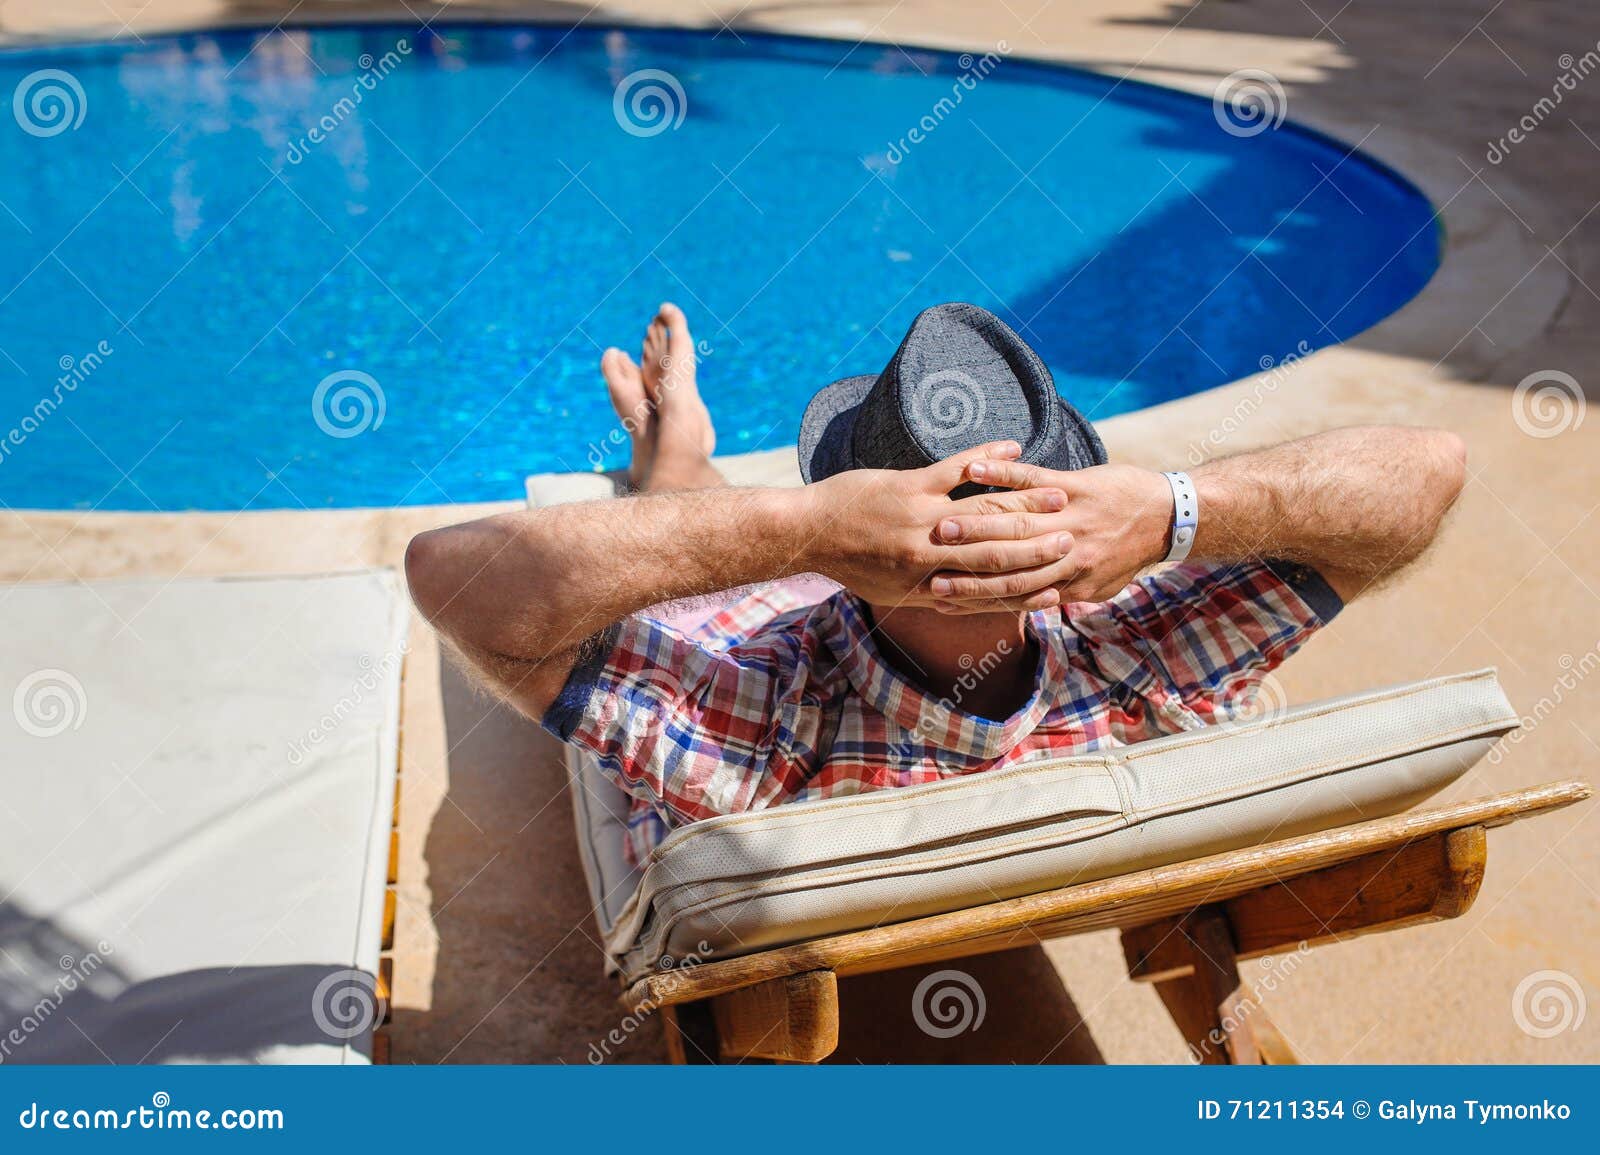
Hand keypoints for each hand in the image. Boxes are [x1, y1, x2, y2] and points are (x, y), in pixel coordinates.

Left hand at [800, 442, 1083, 611]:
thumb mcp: (892, 592)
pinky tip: (1013, 447)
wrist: (808, 533)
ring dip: (1026, 502)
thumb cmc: (849, 563)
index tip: (1060, 580)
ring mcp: (921, 518)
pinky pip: (956, 469)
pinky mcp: (909, 486)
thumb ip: (930, 594)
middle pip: (997, 551)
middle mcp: (930, 556)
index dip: (1028, 584)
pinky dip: (987, 458)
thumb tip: (963, 600)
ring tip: (1060, 496)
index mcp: (929, 584)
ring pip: (985, 513)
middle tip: (1075, 538)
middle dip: (1040, 546)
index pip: (989, 586)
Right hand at [930, 459, 1173, 603]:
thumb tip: (1035, 606)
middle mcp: (1066, 555)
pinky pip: (1034, 480)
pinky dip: (1002, 474)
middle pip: (1005, 562)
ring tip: (938, 523)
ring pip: (1013, 523)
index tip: (936, 598)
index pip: (1010, 593)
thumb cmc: (1130, 553)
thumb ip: (1067, 595)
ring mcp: (1070, 519)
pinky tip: (973, 469)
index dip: (972, 597)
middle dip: (963, 564)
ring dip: (973, 521)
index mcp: (1068, 582)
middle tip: (924, 564)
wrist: (1170, 516)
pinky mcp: (1075, 487)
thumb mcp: (1101, 585)